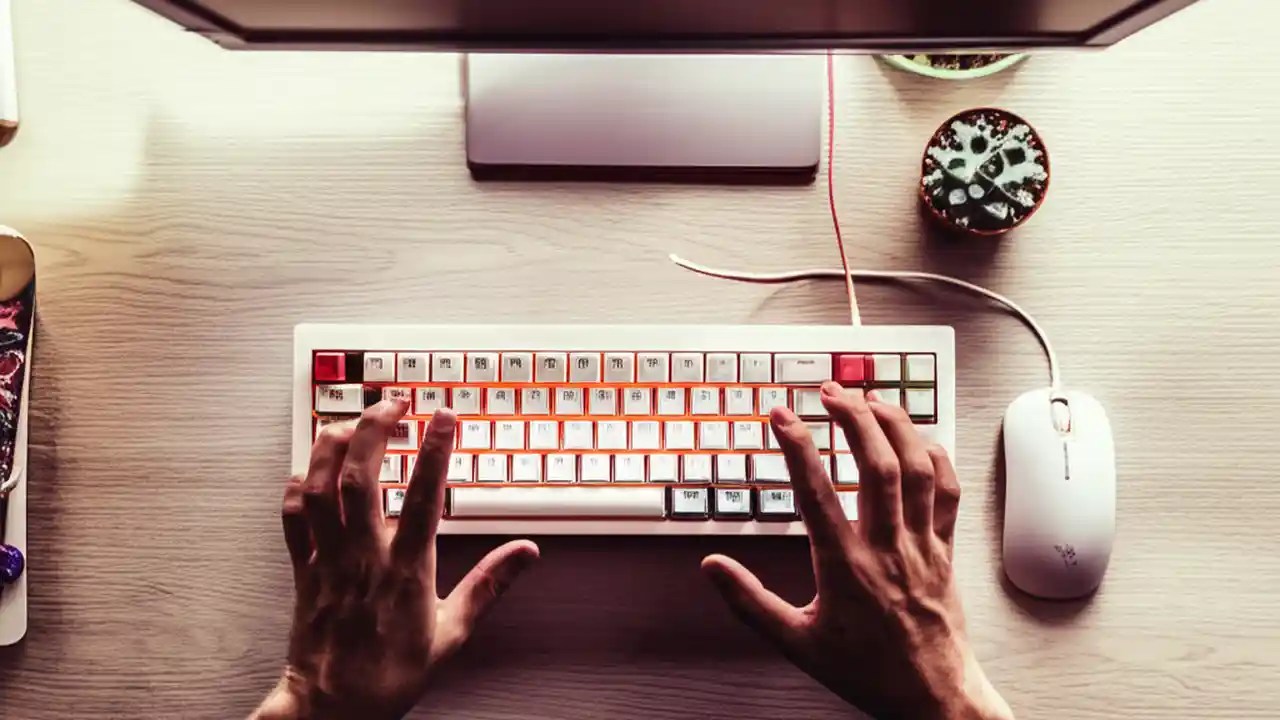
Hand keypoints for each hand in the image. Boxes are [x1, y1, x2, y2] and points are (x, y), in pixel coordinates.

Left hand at [253, 400, 539, 719]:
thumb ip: (490, 585)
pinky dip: (299, 485)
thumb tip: (526, 553)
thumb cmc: (390, 675)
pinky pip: (292, 517)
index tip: (444, 416)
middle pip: (362, 478)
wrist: (332, 708)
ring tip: (355, 420)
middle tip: (395, 402)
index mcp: (405, 571)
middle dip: (376, 429)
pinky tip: (312, 468)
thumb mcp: (453, 634)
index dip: (434, 450)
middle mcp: (363, 557)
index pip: (424, 497)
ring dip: (335, 446)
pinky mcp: (301, 569)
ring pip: (321, 488)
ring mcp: (327, 560)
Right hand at [702, 383, 1012, 719]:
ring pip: (917, 469)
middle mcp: (887, 547)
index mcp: (846, 567)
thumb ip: (749, 602)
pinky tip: (918, 440)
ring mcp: (921, 545)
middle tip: (829, 392)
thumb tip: (712, 567)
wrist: (932, 696)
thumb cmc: (867, 672)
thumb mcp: (796, 642)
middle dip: (853, 418)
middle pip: (877, 465)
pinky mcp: (945, 549)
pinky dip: (936, 457)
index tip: (780, 415)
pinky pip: (947, 492)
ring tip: (870, 399)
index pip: (816, 492)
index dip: (796, 447)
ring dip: (894, 426)